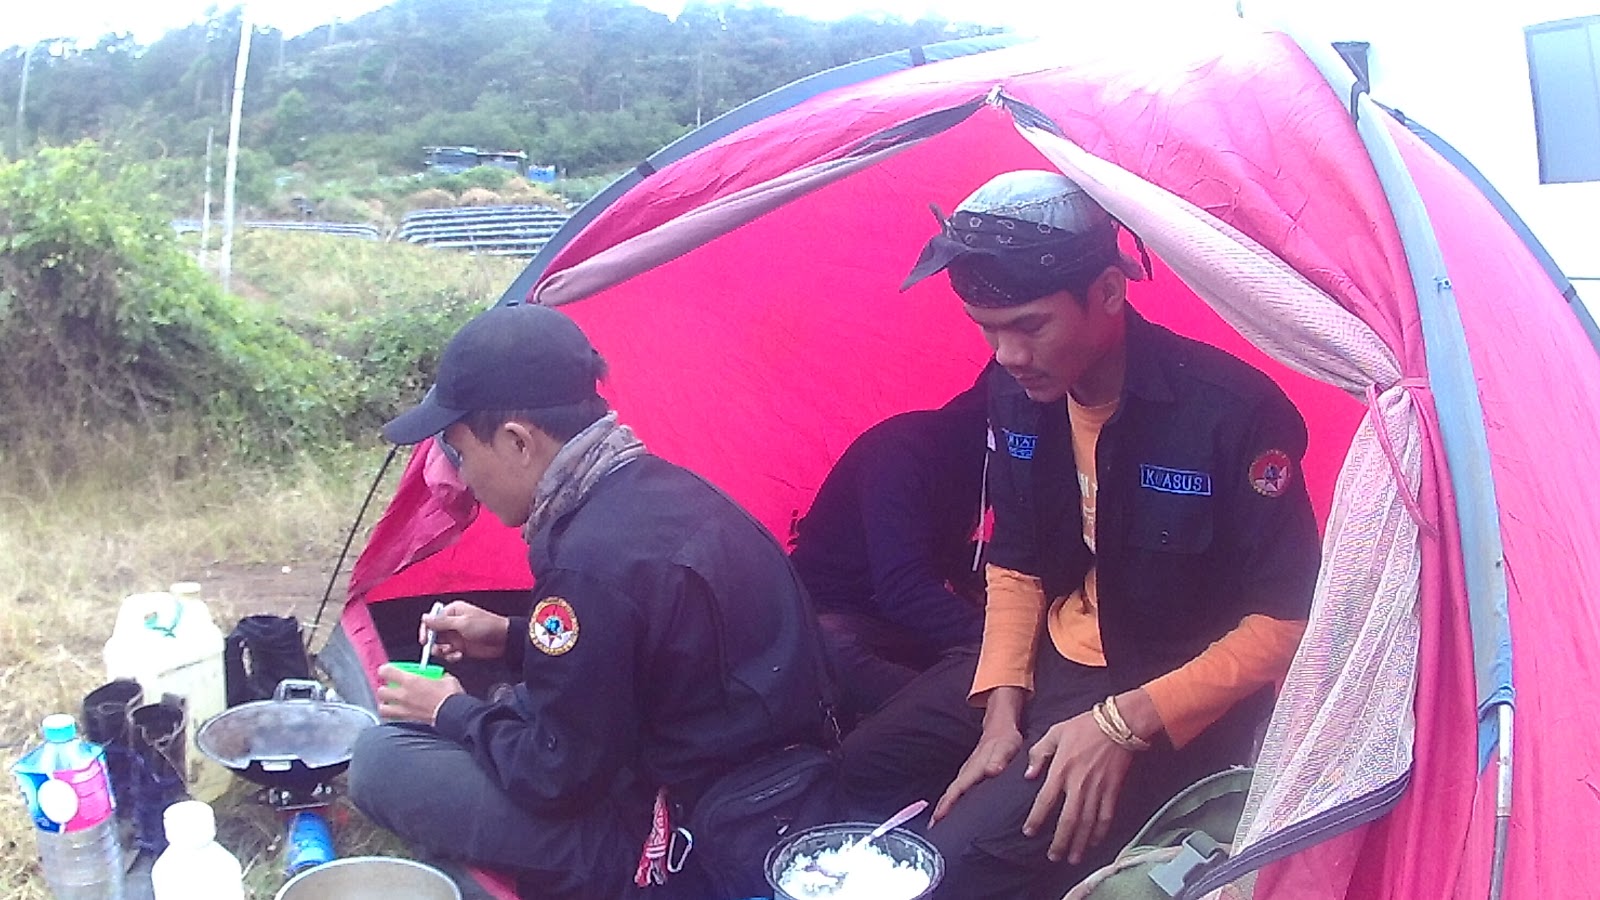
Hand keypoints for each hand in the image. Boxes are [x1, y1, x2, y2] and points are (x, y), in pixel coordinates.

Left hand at [375, 664, 463, 724]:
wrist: (454, 714)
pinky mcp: (408, 721)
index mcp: (411, 680)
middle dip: (385, 689)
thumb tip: (436, 677)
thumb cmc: (450, 695)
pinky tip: (400, 714)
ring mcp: (404, 710)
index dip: (385, 670)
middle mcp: (403, 695)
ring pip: (383, 708)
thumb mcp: (445, 678)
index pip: (386, 671)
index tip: (388, 670)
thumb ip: (436, 676)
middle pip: (381, 691)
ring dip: (385, 705)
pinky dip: (394, 716)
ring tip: (391, 703)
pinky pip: (394, 719)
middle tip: (391, 687)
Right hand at [419, 600, 508, 662]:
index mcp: (452, 612)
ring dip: (442, 651)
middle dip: (434, 643)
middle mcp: (452, 623)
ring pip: (440, 645)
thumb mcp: (462, 623)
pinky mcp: (461, 647)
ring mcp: (456, 636)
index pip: (431, 619)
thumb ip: (442, 622)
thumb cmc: (486, 626)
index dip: (426, 630)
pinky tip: (459, 656)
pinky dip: (451, 656)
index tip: (424, 641)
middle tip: (438, 650)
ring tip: (451, 653)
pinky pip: (449, 653)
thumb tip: (425, 617)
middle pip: (433, 634)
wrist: (504, 640)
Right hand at [932, 686, 1026, 824]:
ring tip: (936, 823)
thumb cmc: (1005, 740)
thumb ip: (999, 758)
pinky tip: (951, 810)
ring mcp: (967, 772)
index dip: (948, 804)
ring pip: (952, 792)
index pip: (957, 789)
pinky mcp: (969, 774)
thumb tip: (992, 770)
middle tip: (931, 828)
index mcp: (974, 768)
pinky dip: (951, 800)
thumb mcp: (1006, 747)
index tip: (938, 818)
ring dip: (944, 806)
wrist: (1000, 728)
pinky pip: (958, 790)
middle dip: (940, 809)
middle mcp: (967, 771)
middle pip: (950, 793)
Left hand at [1021, 706, 1136, 864]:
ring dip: (1079, 844)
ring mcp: (1097, 790)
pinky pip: (1106, 817)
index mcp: (1061, 770)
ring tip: (1073, 859)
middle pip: (1067, 821)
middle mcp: (1078, 784)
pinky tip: (1093, 844)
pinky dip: (1100, 833)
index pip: (1045, 801)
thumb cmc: (1085, 726)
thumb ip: (1039, 753)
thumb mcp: (1055, 732)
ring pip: (1087, 824)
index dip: (1036, 819)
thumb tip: (1028, 775)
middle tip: (1053, 857)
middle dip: (1060, 842)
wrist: (1119, 725)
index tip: (1029, 832)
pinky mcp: (1113, 791)